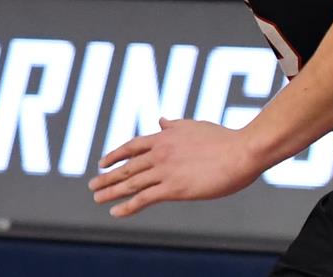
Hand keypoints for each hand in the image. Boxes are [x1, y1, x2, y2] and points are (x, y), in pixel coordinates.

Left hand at [90, 118, 262, 216]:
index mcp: (163, 137)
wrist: (241, 151)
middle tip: (92, 184)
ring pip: (130, 183)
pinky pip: (143, 199)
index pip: (131, 147)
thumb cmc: (223, 139)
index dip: (114, 156)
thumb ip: (173, 126)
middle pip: (126, 167)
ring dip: (111, 191)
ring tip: (97, 197)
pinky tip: (116, 212)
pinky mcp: (174, 188)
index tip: (102, 163)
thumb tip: (161, 120)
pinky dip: (127, 206)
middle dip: (107, 176)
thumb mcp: (193, 126)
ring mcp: (164, 170)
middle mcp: (158, 153)